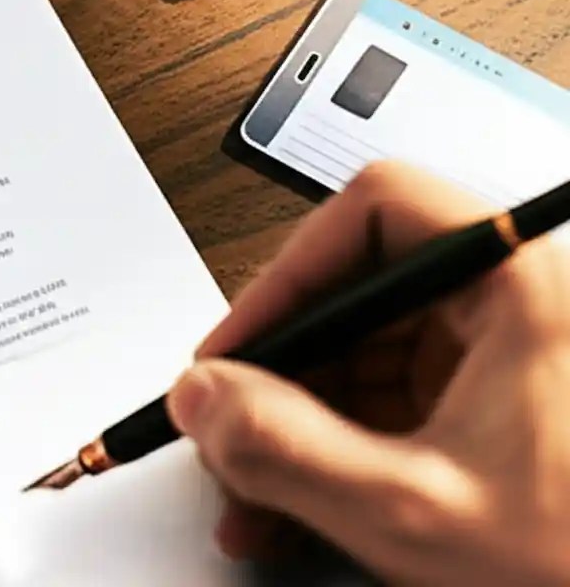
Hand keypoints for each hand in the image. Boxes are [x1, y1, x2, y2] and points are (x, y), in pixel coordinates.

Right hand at [167, 162, 569, 585]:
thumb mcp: (414, 511)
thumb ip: (288, 450)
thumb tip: (204, 398)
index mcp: (517, 290)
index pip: (377, 209)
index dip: (288, 275)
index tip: (237, 345)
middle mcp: (507, 305)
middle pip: (350, 289)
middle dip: (273, 371)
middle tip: (230, 428)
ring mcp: (490, 355)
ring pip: (352, 350)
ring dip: (284, 418)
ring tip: (251, 488)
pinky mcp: (477, 403)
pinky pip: (373, 399)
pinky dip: (319, 446)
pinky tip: (287, 502)